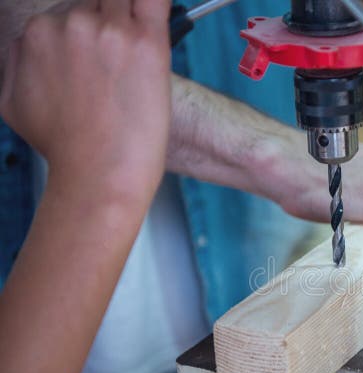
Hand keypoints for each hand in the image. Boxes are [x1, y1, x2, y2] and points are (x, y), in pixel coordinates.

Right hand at [0, 0, 172, 201]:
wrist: (98, 174)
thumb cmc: (65, 149)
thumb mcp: (11, 102)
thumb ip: (14, 62)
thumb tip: (25, 48)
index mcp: (37, 34)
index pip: (70, 13)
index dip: (89, 36)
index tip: (99, 56)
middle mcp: (71, 24)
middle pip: (97, 4)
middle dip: (108, 28)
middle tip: (119, 65)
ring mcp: (110, 30)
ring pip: (124, 3)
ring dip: (132, 23)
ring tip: (135, 59)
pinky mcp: (146, 42)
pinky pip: (155, 1)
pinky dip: (156, 4)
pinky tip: (156, 13)